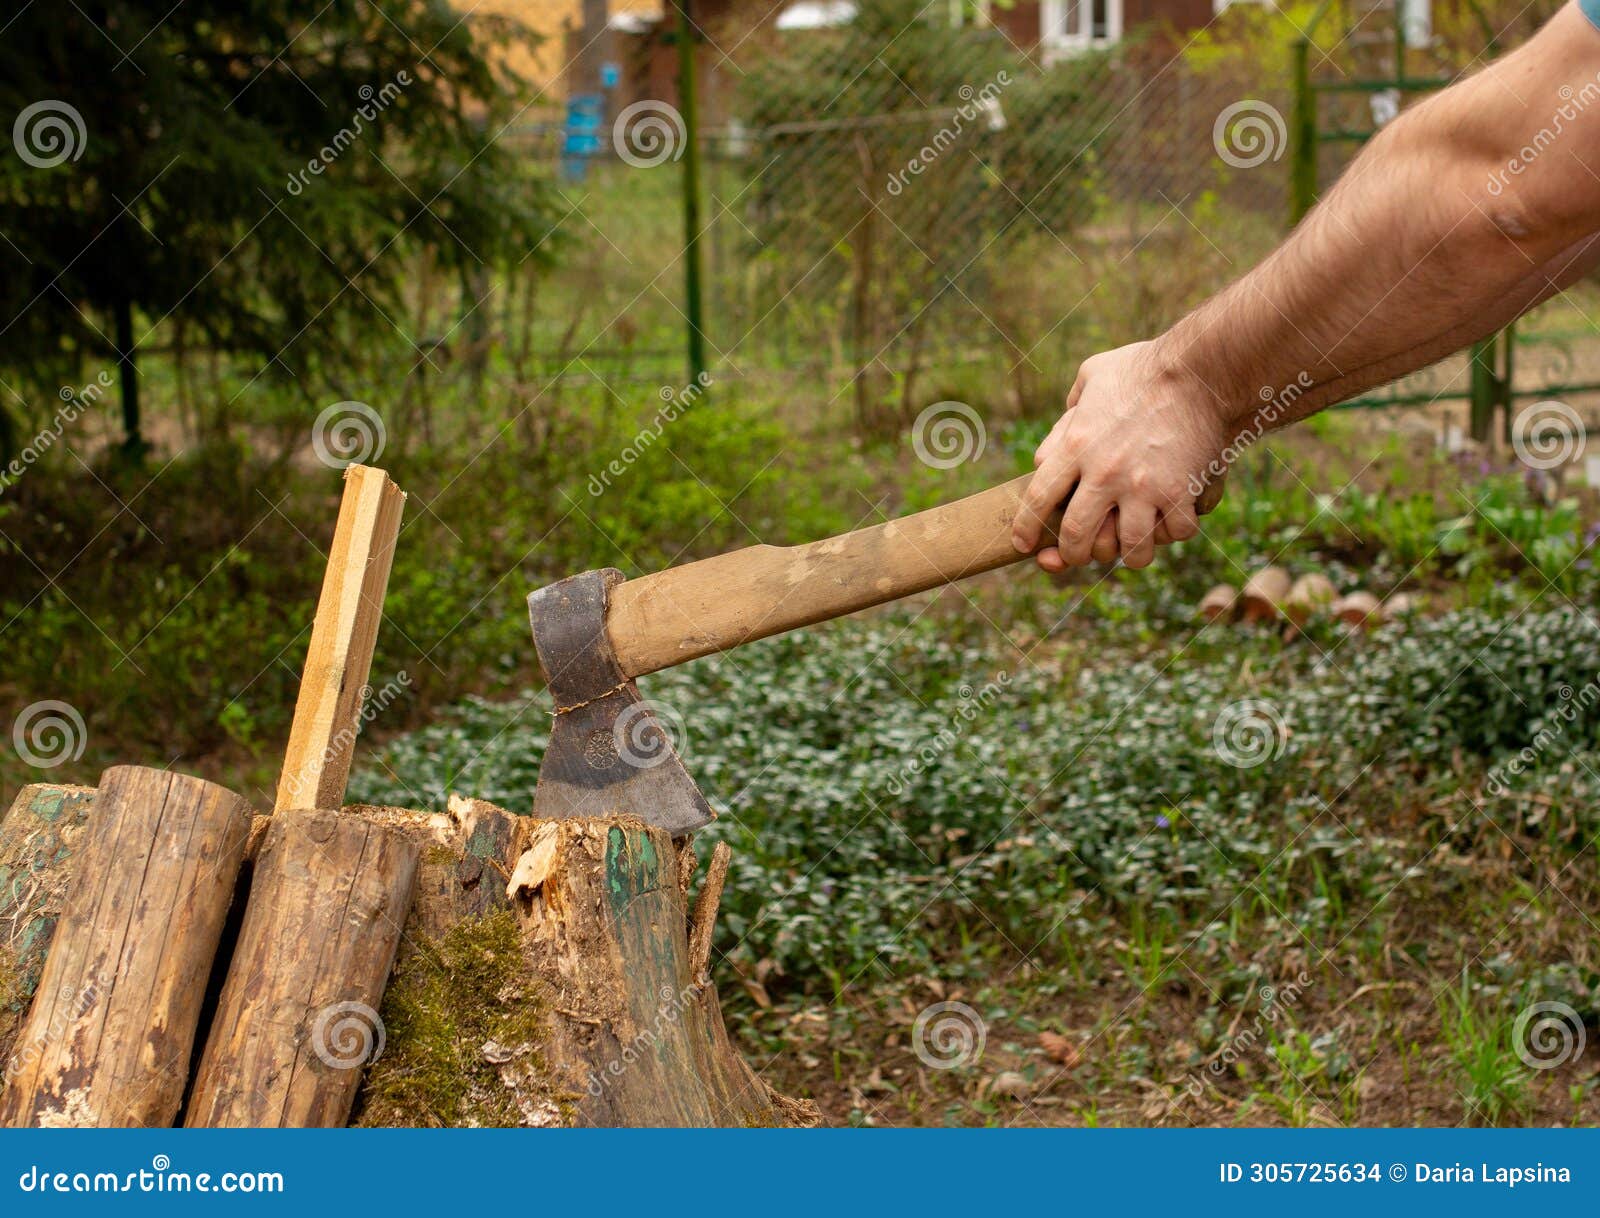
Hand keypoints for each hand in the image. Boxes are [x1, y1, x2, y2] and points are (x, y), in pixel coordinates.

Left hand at [1010, 340, 1232, 570]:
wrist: (1201, 369)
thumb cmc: (1146, 368)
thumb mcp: (1093, 376)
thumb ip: (1068, 414)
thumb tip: (1046, 450)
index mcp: (1077, 445)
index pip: (1038, 498)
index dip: (1026, 528)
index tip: (1022, 544)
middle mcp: (1105, 472)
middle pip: (1077, 534)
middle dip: (1073, 555)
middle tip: (1077, 556)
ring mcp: (1143, 486)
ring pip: (1129, 547)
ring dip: (1129, 553)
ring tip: (1131, 548)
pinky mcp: (1180, 492)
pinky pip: (1175, 532)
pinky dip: (1174, 532)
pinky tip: (1173, 522)